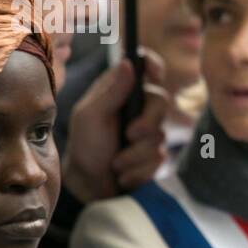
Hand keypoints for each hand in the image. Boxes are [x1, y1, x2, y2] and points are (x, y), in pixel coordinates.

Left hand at [63, 49, 170, 202]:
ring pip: (160, 135)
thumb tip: (128, 62)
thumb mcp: (91, 117)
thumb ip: (111, 92)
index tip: (153, 75)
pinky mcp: (155, 153)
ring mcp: (149, 130)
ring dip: (135, 154)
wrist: (89, 185)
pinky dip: (139, 169)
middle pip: (162, 101)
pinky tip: (123, 173)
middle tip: (130, 135)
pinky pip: (159, 158)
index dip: (152, 65)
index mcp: (119, 89)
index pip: (144, 66)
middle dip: (147, 123)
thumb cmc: (85, 146)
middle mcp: (137, 105)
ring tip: (116, 163)